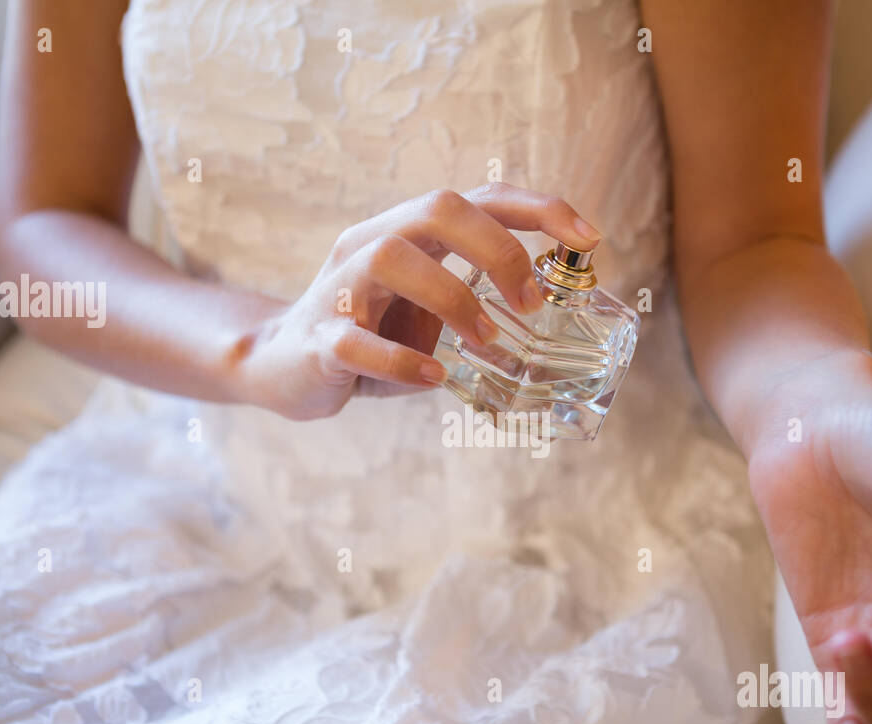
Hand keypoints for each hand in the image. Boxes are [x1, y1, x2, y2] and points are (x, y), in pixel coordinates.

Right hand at [231, 183, 601, 419]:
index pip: (477, 199)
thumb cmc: (369, 335)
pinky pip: (354, 338)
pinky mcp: (318, 340)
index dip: (537, 209)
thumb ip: (477, 300)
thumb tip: (553, 319)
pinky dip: (400, 359)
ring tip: (486, 341)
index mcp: (405, 233)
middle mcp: (370, 245)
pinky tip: (432, 376)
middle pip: (434, 209)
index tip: (589, 237)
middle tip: (533, 304)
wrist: (282, 367)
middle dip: (497, 249)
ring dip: (453, 298)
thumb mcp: (429, 310)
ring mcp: (339, 289)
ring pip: (390, 258)